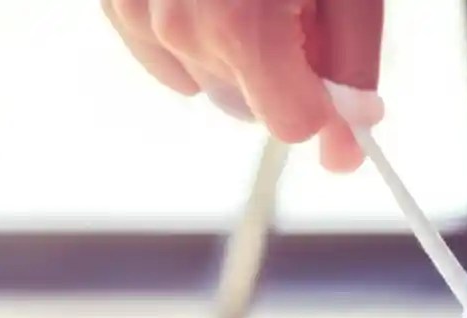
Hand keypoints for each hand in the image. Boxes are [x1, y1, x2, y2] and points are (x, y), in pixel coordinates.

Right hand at [102, 0, 384, 171]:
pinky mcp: (115, 2)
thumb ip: (350, 67)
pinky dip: (194, 40)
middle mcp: (175, 25)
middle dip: (280, 73)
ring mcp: (135, 12)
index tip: (342, 83)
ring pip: (206, 83)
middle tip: (295, 8)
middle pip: (247, 107)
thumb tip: (344, 152)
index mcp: (238, 24)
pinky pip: (166, 59)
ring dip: (238, 53)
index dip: (326, 105)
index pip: (291, 123)